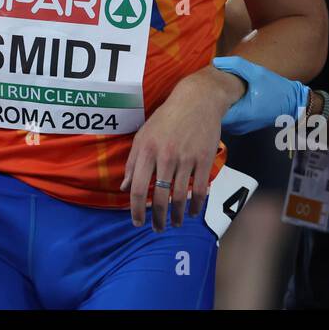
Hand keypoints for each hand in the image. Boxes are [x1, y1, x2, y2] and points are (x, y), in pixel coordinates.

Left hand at [120, 67, 232, 231]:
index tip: (137, 222)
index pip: (137, 188)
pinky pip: (201, 189)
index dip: (136, 209)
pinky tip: (193, 212)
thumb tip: (123, 187)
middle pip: (158, 196)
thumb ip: (133, 162)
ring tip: (176, 224)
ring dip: (177, 215)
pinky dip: (197, 204)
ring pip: (180, 196)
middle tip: (157, 229)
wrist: (197, 100)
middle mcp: (165, 156)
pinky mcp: (205, 159)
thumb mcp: (143, 135)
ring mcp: (186, 158)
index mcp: (147, 150)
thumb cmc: (166, 118)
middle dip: (157, 218)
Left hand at [214, 55, 310, 134]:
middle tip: (208, 85)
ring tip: (215, 91)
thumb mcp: (257, 73)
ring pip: (219, 118)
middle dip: (209, 101)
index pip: (213, 111)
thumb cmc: (275, 88)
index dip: (207, 97)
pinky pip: (226, 119)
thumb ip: (236, 66)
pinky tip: (225, 98)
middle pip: (214, 116)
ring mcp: (240, 128)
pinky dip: (223, 109)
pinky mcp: (242, 127)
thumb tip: (215, 62)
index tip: (206, 85)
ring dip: (216, 106)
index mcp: (242, 113)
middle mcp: (239, 125)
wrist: (292, 103)